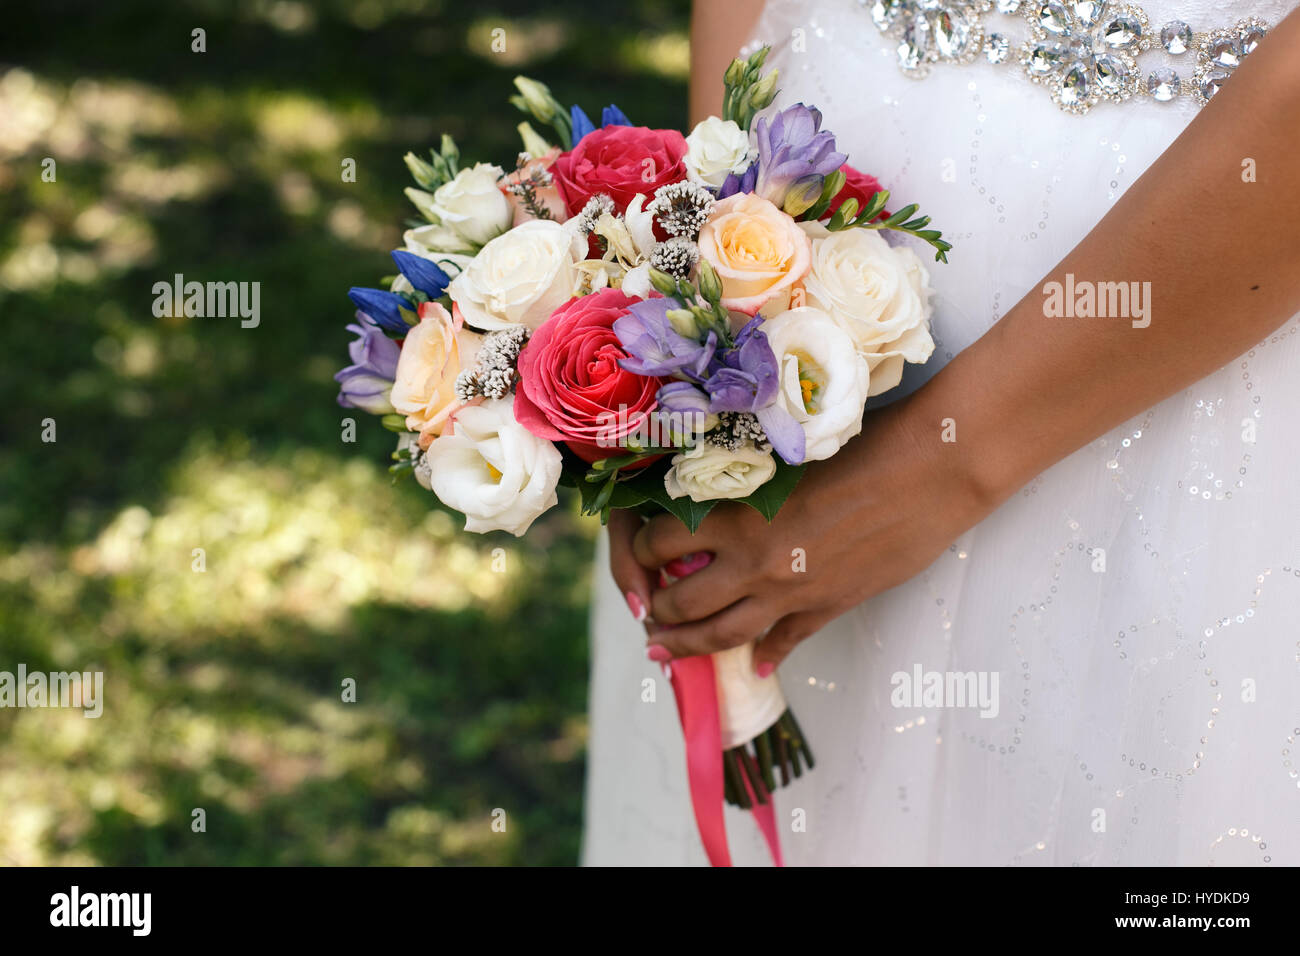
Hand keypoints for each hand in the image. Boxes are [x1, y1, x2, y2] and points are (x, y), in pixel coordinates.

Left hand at [611, 399, 998, 673]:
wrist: (931, 471)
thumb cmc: (863, 443)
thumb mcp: (787, 455)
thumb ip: (748, 481)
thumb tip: (717, 489)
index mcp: (736, 512)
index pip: (660, 542)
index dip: (641, 553)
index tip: (639, 555)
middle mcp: (753, 559)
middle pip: (682, 601)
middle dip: (655, 611)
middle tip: (646, 615)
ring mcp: (790, 591)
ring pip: (722, 634)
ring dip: (688, 647)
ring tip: (665, 653)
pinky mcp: (829, 606)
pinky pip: (786, 641)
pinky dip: (767, 657)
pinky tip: (757, 668)